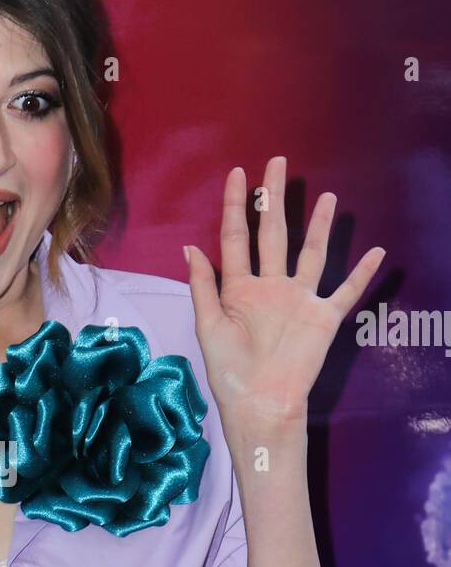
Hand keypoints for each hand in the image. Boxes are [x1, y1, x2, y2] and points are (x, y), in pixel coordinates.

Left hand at [185, 157, 384, 423]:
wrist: (259, 404)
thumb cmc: (229, 372)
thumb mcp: (208, 327)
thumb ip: (203, 286)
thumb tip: (190, 247)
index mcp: (238, 289)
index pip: (236, 238)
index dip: (234, 206)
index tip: (237, 173)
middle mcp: (270, 287)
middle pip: (273, 234)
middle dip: (274, 198)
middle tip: (277, 163)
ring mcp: (298, 300)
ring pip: (312, 253)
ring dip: (320, 225)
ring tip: (327, 196)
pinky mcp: (323, 318)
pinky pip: (346, 291)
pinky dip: (362, 273)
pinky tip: (376, 251)